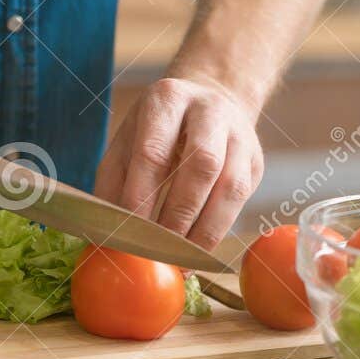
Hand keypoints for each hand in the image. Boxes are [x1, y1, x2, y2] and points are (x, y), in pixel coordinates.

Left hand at [93, 76, 263, 249]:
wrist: (209, 102)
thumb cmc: (156, 132)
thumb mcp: (126, 142)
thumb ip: (113, 182)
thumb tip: (104, 233)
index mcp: (168, 100)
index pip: (153, 152)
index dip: (141, 197)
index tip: (128, 232)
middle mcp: (210, 111)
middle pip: (202, 165)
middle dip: (178, 214)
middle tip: (157, 248)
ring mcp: (240, 135)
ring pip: (231, 186)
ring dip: (204, 228)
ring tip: (180, 258)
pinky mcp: (255, 162)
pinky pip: (241, 200)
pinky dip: (218, 230)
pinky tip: (196, 250)